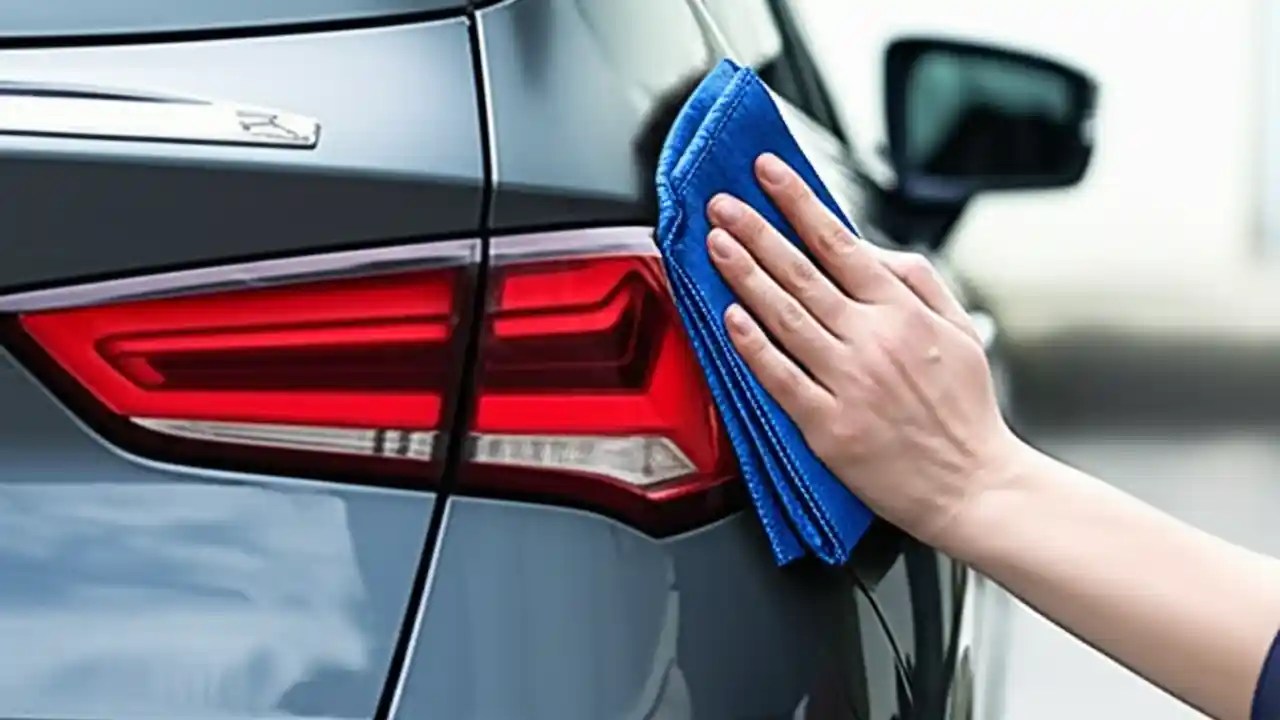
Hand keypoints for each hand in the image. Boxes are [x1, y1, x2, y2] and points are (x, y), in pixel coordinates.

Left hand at [705, 153, 1025, 548]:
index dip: (798, 202)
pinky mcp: (827, 426)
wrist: (972, 485)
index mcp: (902, 313)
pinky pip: (780, 377)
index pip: (839, 242)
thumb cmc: (963, 411)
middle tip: (723, 203)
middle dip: (757, 230)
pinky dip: (752, 345)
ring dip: (745, 275)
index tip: (769, 173)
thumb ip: (915, 281)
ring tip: (717, 245)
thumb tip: (868, 248)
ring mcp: (847, 383)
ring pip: (784, 317)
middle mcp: (872, 340)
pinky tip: (730, 317)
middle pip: (801, 273)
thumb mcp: (959, 329)